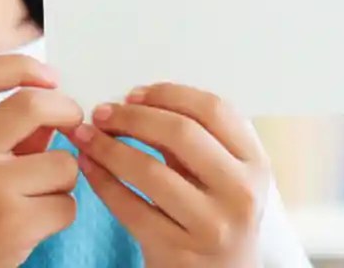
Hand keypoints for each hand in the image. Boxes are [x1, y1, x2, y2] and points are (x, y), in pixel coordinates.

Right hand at [0, 55, 83, 267]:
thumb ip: (4, 136)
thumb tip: (59, 112)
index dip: (21, 67)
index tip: (49, 77)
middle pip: (34, 106)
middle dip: (67, 112)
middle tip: (72, 127)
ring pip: (62, 163)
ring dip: (61, 180)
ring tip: (34, 197)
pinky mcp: (12, 225)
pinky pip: (67, 205)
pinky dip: (59, 214)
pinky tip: (31, 226)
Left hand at [67, 84, 270, 267]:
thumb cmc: (217, 219)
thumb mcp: (222, 177)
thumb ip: (193, 142)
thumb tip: (136, 104)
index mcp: (255, 164)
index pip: (213, 110)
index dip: (168, 94)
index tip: (135, 93)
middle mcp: (240, 193)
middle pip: (181, 133)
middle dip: (133, 116)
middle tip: (104, 112)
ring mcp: (210, 225)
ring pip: (150, 171)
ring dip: (109, 147)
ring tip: (87, 135)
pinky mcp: (176, 251)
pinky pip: (129, 207)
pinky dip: (102, 181)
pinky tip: (89, 166)